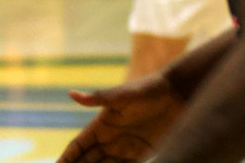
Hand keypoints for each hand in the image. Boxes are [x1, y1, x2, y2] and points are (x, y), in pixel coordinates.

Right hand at [58, 74, 183, 162]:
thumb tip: (72, 95)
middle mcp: (110, 139)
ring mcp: (126, 148)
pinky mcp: (143, 153)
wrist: (177, 95)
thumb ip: (99, 98)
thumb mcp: (123, 95)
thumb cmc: (147, 89)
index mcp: (101, 125)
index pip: (78, 146)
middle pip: (88, 160)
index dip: (67, 158)